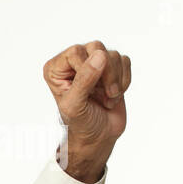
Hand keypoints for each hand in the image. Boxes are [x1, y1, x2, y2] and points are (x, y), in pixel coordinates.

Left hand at [43, 40, 130, 180]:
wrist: (98, 135)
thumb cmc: (80, 122)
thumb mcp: (75, 104)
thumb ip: (84, 80)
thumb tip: (100, 55)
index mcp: (57, 68)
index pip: (76, 52)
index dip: (88, 70)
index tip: (88, 91)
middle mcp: (74, 62)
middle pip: (97, 48)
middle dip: (106, 74)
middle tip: (104, 94)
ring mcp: (94, 63)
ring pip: (113, 55)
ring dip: (115, 81)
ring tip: (107, 98)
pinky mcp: (113, 67)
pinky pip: (125, 61)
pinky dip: (124, 80)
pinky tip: (114, 94)